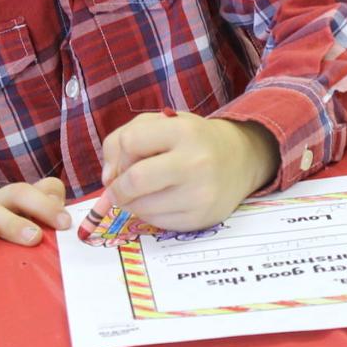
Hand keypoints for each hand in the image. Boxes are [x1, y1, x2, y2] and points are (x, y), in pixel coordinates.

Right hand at [0, 176, 71, 248]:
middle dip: (37, 208)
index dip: (53, 202)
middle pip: (17, 192)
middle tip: (46, 233)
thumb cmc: (19, 253)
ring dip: (9, 223)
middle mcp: (1, 203)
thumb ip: (54, 225)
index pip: (42, 188)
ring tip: (28, 238)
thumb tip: (63, 221)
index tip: (65, 224)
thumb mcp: (41, 238)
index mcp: (24, 200)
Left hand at [101, 112, 278, 231]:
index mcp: (183, 131)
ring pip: (141, 207)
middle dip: (118, 188)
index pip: (129, 143)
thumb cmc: (192, 140)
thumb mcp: (161, 124)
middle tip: (119, 189)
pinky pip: (157, 223)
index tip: (124, 162)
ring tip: (145, 192)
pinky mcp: (200, 219)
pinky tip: (162, 202)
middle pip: (134, 180)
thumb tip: (107, 180)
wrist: (240, 160)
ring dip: (132, 203)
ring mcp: (200, 194)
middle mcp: (195, 162)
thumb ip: (123, 139)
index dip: (119, 155)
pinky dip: (149, 215)